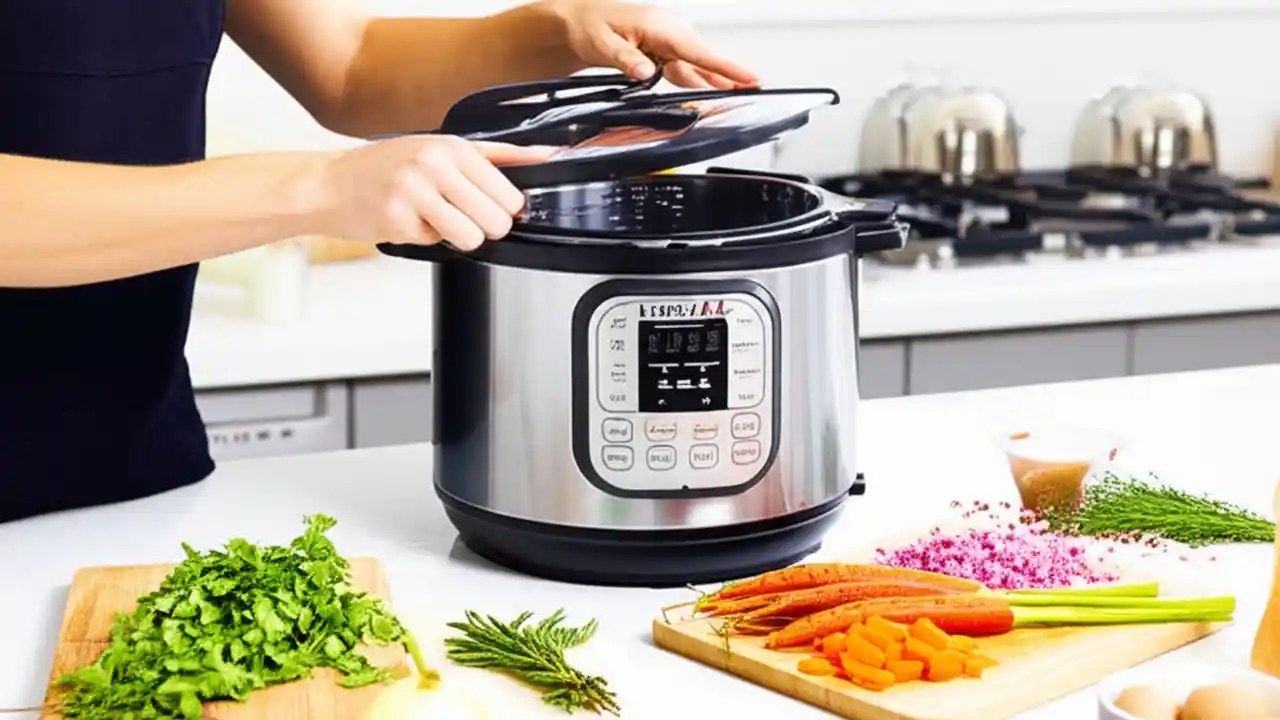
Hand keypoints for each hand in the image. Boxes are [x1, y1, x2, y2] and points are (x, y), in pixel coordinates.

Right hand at [311, 136, 551, 250]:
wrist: (327, 184)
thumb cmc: (384, 167)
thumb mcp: (439, 149)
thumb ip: (493, 156)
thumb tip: (545, 157)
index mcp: (451, 146)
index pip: (510, 192)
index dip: (506, 209)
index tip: (490, 207)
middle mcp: (434, 165)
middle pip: (498, 220)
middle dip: (486, 227)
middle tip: (462, 217)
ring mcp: (415, 193)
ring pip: (473, 238)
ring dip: (459, 237)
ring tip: (436, 220)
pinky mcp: (399, 222)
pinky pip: (438, 244)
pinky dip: (427, 239)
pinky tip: (408, 221)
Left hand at [544, 0, 758, 88]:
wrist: (574, 21)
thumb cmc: (586, 25)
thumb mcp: (601, 44)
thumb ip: (626, 59)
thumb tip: (646, 73)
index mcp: (659, 25)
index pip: (698, 51)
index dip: (725, 67)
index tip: (748, 78)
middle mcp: (668, 32)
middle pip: (704, 60)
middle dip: (729, 76)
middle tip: (756, 91)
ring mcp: (665, 42)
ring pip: (696, 67)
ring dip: (715, 82)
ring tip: (739, 97)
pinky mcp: (660, 52)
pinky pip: (683, 70)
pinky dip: (695, 83)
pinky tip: (707, 96)